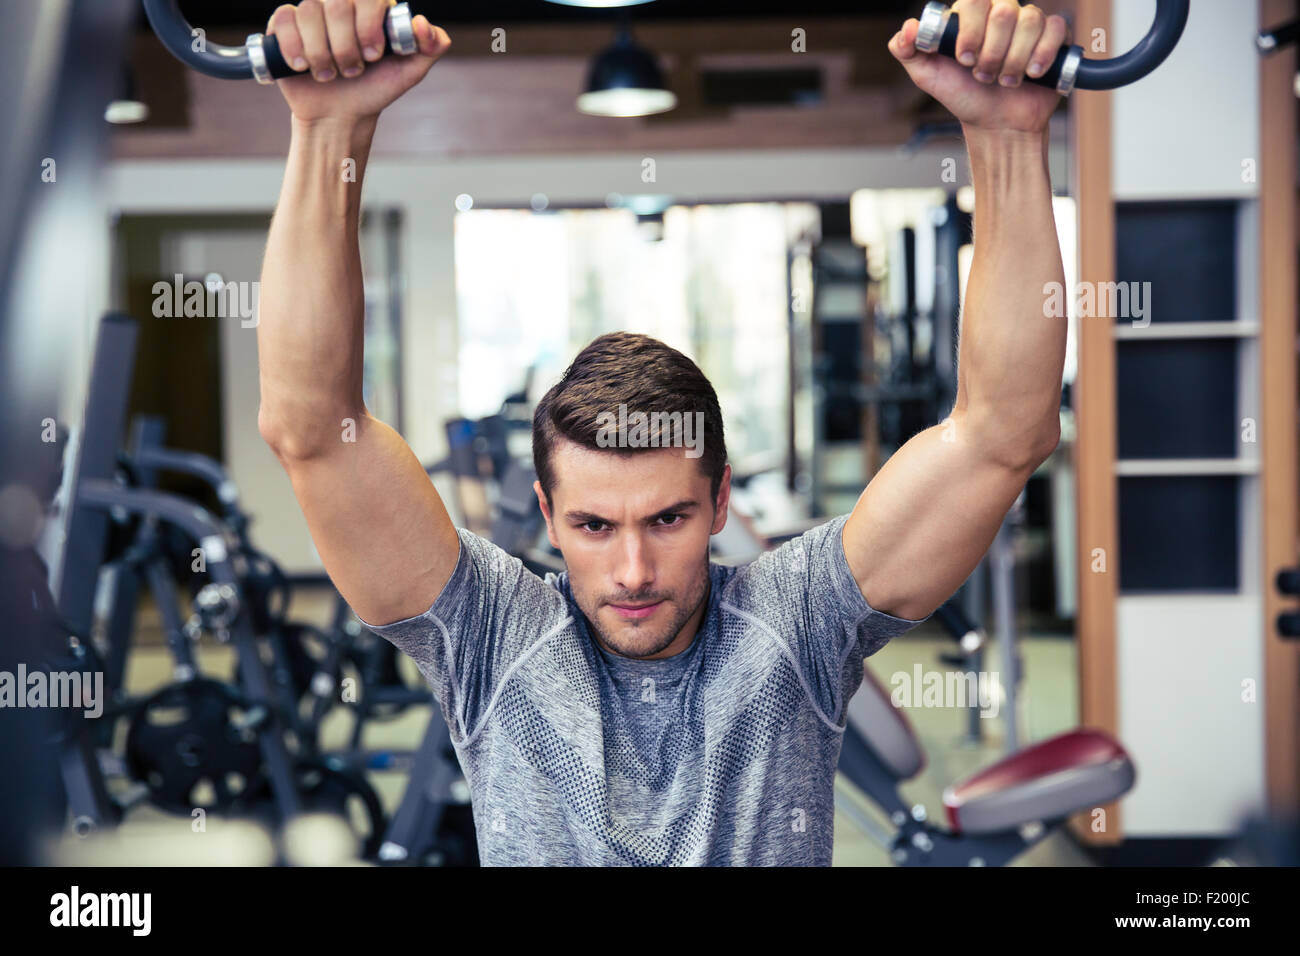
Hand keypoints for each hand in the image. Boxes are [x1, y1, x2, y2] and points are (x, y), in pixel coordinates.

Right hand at [267, 0, 450, 122]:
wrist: (341, 115)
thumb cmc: (375, 89)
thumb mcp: (410, 72)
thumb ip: (430, 46)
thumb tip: (421, 24)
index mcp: (371, 7)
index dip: (368, 27)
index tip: (373, 57)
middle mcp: (340, 3)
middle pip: (337, 4)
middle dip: (346, 47)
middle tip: (352, 72)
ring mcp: (312, 13)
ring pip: (309, 12)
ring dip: (320, 53)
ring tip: (329, 75)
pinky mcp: (286, 25)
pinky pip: (283, 19)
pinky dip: (292, 47)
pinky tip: (301, 67)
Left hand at [889, 0, 1069, 133]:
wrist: (996, 124)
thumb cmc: (964, 96)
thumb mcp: (927, 77)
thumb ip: (908, 51)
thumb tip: (908, 28)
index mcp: (971, 15)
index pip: (974, 1)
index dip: (971, 32)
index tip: (965, 61)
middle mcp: (1001, 12)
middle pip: (1004, 11)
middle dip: (992, 53)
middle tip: (983, 77)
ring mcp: (1028, 23)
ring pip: (1030, 21)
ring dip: (1014, 61)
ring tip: (1005, 82)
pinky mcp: (1053, 37)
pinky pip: (1055, 29)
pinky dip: (1042, 55)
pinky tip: (1032, 74)